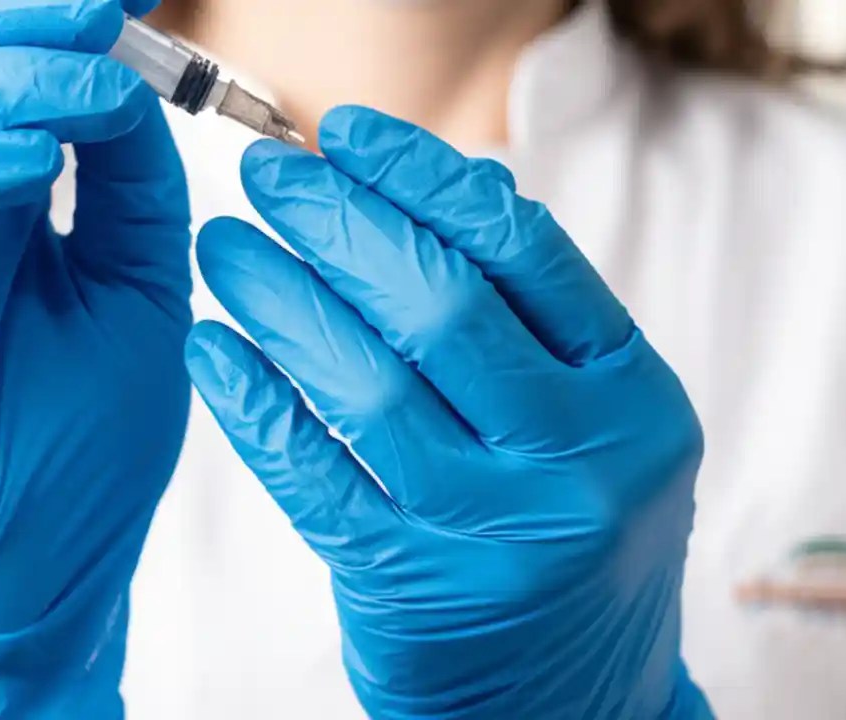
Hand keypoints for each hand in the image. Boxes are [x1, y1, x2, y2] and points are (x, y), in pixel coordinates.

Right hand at [0, 1, 184, 715]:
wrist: (46, 572)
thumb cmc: (91, 443)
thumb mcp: (141, 295)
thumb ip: (133, 190)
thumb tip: (131, 80)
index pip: (10, 71)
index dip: (69, 19)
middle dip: (26, 21)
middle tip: (109, 0)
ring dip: (2, 84)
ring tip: (93, 72)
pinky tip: (26, 159)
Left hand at [186, 106, 711, 717]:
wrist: (576, 708)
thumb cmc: (573, 542)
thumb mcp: (594, 429)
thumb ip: (536, 323)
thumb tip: (449, 186)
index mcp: (633, 397)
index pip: (525, 252)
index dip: (426, 179)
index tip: (346, 133)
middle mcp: (581, 460)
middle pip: (442, 306)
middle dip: (338, 224)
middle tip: (266, 178)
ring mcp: (499, 530)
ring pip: (367, 384)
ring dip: (280, 299)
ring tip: (226, 248)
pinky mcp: (416, 586)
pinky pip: (314, 473)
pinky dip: (254, 402)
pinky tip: (212, 350)